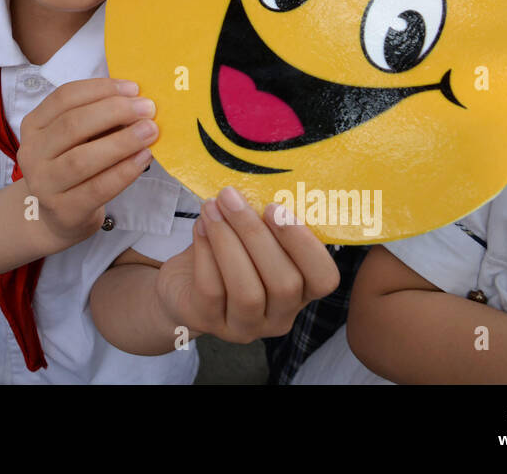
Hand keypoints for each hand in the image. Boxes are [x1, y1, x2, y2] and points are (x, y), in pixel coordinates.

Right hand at [16, 78, 155, 246]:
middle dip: (114, 112)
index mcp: (34, 125)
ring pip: (82, 159)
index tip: (133, 88)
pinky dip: (124, 171)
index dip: (100, 89)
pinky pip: (97, 188)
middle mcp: (32, 153)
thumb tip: (136, 100)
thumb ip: (98, 119)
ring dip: (121, 142)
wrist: (58, 217)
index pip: (64, 98)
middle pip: (72, 125)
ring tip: (150, 131)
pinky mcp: (64, 210)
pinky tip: (143, 158)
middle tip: (147, 109)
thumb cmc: (73, 166)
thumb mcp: (77, 138)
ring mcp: (44, 184)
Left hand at [155, 188, 339, 343]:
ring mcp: (246, 326)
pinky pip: (212, 290)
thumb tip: (262, 181)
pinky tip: (200, 226)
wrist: (182, 284)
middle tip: (231, 197)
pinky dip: (205, 252)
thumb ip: (264, 221)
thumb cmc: (227, 252)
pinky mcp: (211, 323)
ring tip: (212, 208)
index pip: (324, 278)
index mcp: (302, 289)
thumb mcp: (252, 236)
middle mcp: (280, 315)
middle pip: (284, 283)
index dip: (305, 245)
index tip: (276, 207)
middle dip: (255, 233)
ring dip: (228, 242)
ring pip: (247, 291)